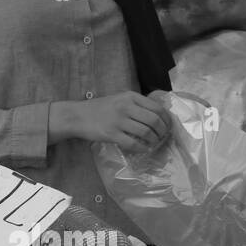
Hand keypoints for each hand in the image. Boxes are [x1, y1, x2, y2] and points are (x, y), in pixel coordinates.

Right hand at [57, 92, 171, 150]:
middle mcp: (126, 107)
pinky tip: (143, 149)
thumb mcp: (120, 99)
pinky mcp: (112, 134)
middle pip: (154, 120)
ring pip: (146, 132)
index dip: (166, 119)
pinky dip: (142, 148)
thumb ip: (136, 104)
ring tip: (153, 143)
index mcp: (130, 96)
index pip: (157, 108)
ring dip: (153, 141)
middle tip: (162, 137)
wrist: (78, 116)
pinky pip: (133, 144)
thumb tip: (157, 115)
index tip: (168, 127)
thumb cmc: (100, 108)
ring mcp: (119, 121)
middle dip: (162, 131)